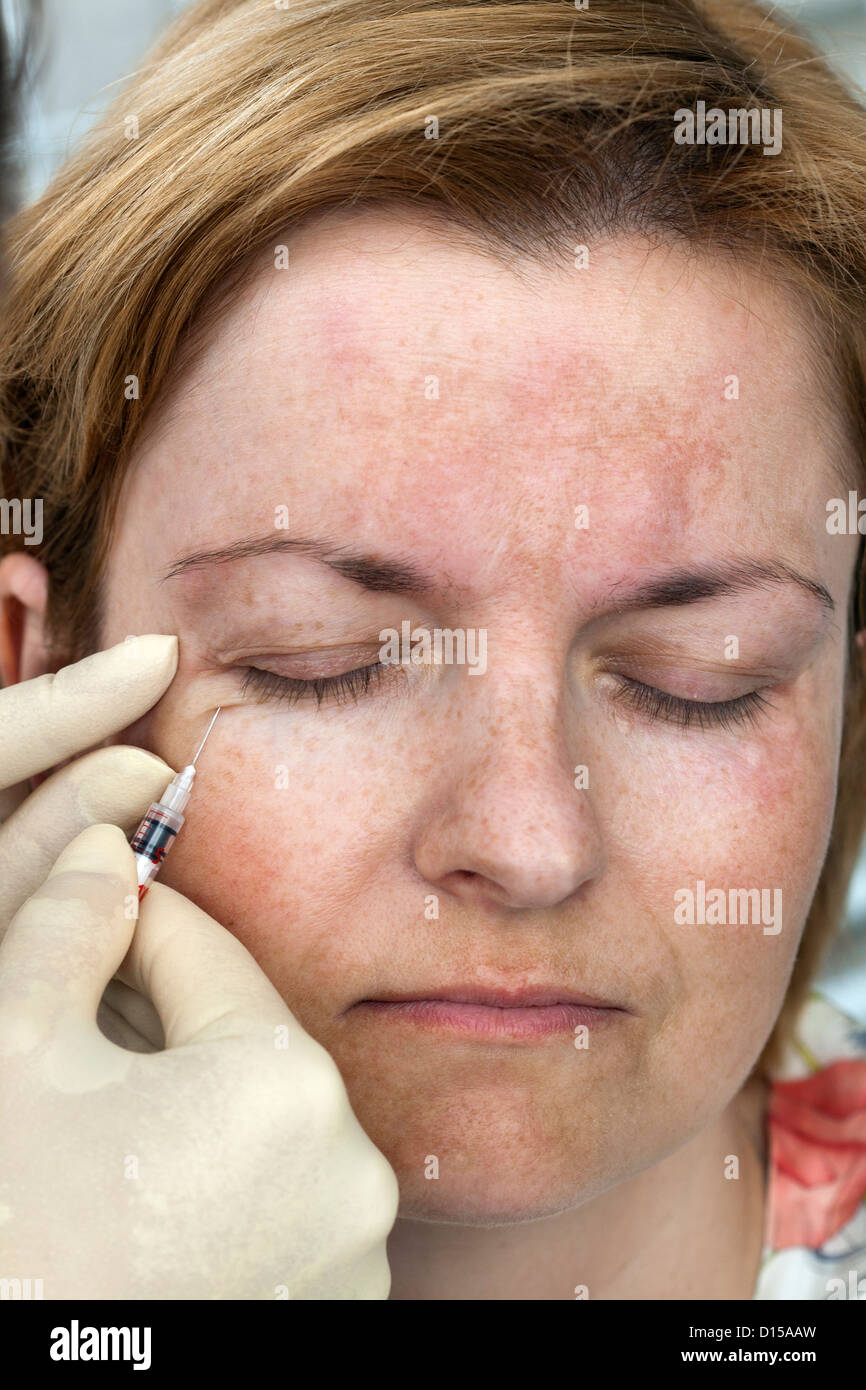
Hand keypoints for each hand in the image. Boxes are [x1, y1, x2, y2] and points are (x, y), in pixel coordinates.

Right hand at [0, 641, 397, 1297]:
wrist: (27, 1374)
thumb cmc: (15, 1234)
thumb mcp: (18, 1055)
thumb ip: (69, 928)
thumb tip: (103, 850)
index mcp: (287, 1086)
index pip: (207, 950)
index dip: (131, 922)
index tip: (87, 913)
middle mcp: (352, 1169)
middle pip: (242, 1037)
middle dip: (159, 1017)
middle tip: (79, 1027)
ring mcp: (353, 1252)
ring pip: (263, 1120)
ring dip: (191, 1097)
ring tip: (104, 1119)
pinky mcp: (336, 1310)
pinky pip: (282, 1198)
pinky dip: (223, 1175)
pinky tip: (144, 1190)